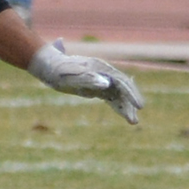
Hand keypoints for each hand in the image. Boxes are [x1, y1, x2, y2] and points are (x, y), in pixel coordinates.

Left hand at [27, 40, 143, 124]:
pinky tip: (125, 115)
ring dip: (125, 108)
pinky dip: (118, 107)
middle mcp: (104, 74)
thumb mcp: (73, 76)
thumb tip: (107, 83)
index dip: (131, 94)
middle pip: (123, 89)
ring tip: (133, 122)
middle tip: (135, 121)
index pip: (121, 82)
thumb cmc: (60, 70)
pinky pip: (111, 98)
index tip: (138, 106)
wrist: (49, 67)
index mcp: (101, 68)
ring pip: (118, 95)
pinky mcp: (97, 88)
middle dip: (130, 104)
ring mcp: (101, 81)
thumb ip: (89, 79)